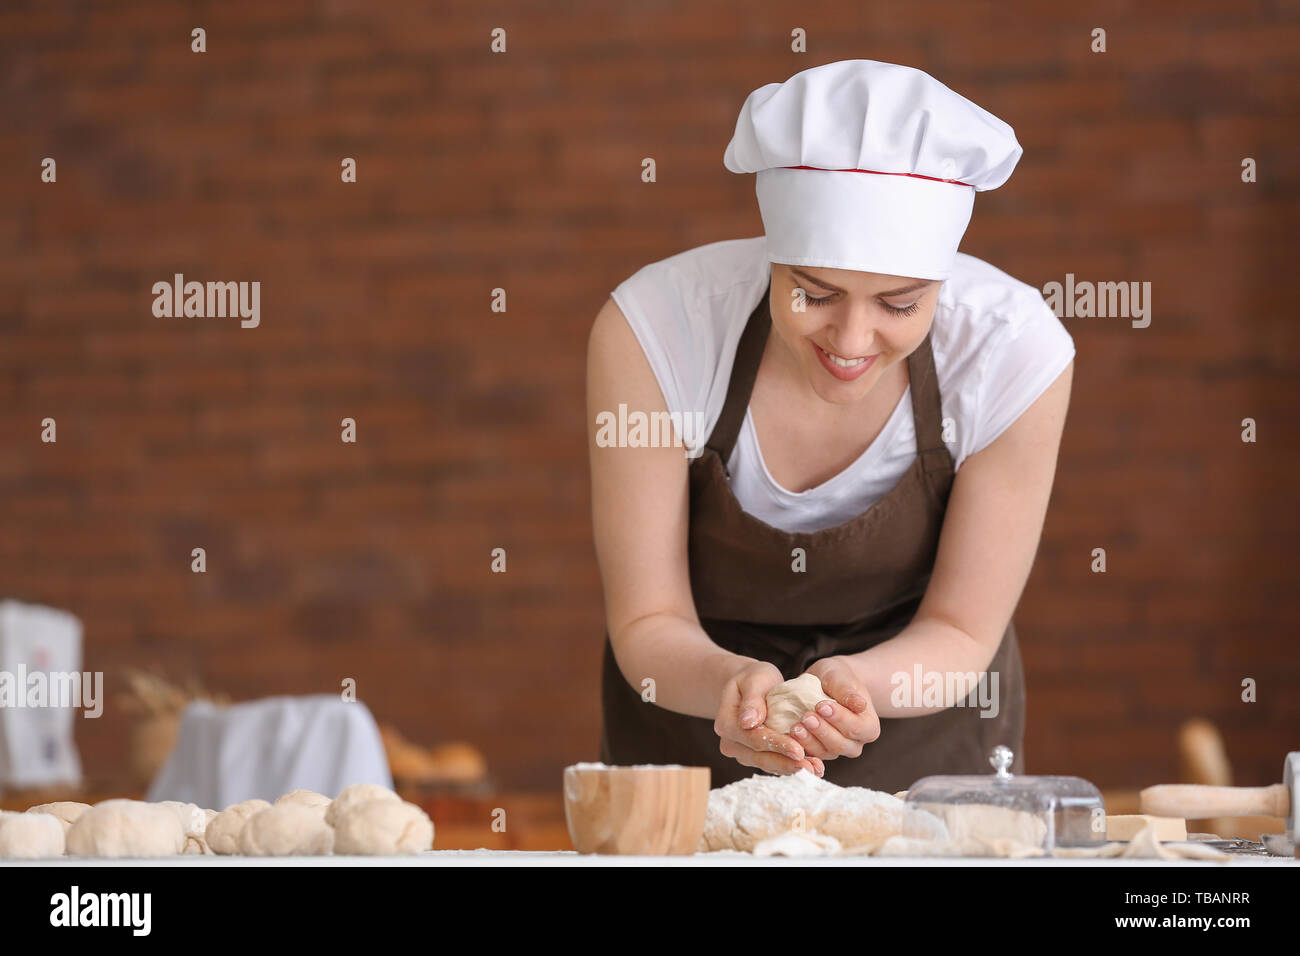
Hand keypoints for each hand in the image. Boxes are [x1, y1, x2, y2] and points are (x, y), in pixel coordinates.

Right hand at [713, 660, 825, 776]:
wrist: (750, 686)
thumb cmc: (754, 678)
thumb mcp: (754, 679)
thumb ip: (752, 699)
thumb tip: (748, 722)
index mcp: (726, 723)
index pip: (754, 738)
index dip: (777, 745)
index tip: (798, 750)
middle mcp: (731, 743)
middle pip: (760, 757)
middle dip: (787, 763)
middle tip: (811, 768)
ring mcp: (742, 752)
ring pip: (767, 764)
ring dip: (791, 768)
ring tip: (815, 769)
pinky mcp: (754, 756)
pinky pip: (773, 764)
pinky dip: (791, 766)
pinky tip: (811, 767)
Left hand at [787, 656, 880, 760]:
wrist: (825, 682)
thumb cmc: (837, 677)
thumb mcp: (841, 677)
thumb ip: (848, 691)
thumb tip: (860, 704)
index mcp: (868, 727)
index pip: (857, 728)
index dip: (840, 719)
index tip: (822, 705)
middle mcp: (855, 743)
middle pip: (841, 745)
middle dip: (823, 731)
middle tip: (807, 716)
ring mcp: (836, 749)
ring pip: (825, 752)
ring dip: (809, 741)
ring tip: (795, 727)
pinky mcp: (818, 751)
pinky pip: (810, 755)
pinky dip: (800, 747)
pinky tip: (789, 736)